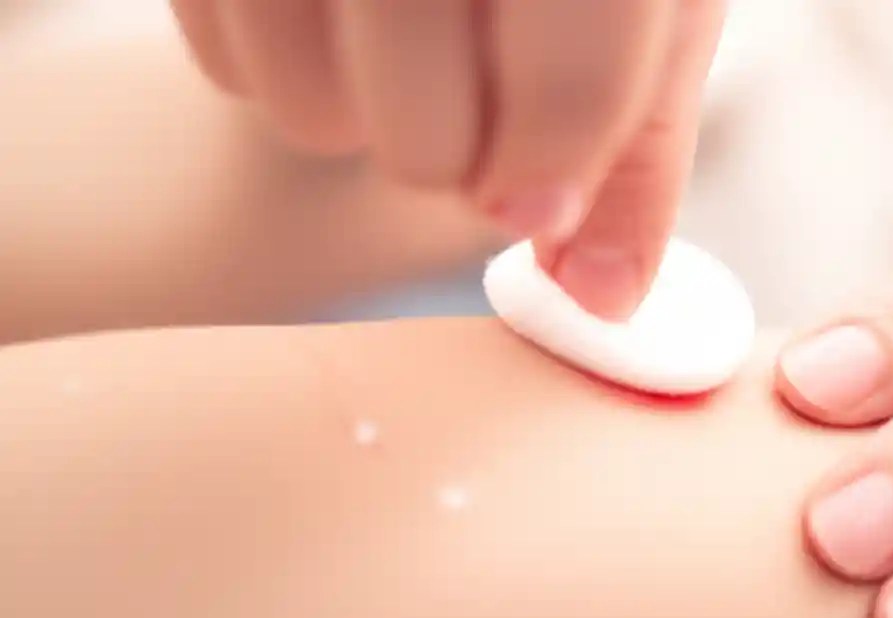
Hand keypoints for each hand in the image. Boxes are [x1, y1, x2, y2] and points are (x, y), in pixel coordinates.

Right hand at [170, 0, 724, 318]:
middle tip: (476, 112)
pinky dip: (287, 75)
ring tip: (410, 55)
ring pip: (315, 115)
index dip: (560, 167)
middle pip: (425, 134)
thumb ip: (635, 158)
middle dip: (461, 164)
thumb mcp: (651, 13)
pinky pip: (227, 68)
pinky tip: (341, 23)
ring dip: (371, 127)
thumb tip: (600, 300)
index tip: (544, 201)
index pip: (571, 75)